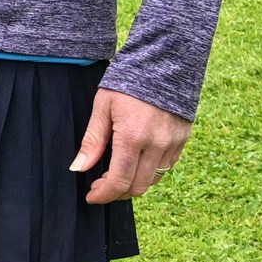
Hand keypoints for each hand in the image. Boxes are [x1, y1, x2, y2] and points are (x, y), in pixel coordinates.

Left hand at [75, 89, 189, 203]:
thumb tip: (79, 168)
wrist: (164, 64)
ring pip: (153, 179)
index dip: (104, 195)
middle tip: (100, 187)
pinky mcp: (183, 140)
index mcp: (132, 137)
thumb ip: (92, 141)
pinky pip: (166, 167)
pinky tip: (135, 163)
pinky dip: (149, 172)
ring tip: (115, 174)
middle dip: (117, 193)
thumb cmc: (126, 84)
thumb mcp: (102, 108)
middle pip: (137, 186)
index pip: (119, 180)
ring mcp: (173, 144)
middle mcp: (157, 145)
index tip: (91, 197)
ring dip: (133, 183)